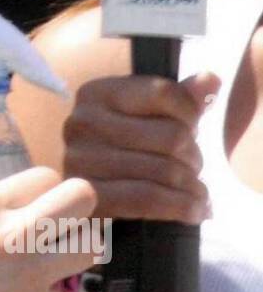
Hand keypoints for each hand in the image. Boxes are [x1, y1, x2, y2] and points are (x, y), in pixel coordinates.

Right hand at [0, 169, 96, 291]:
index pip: (45, 176)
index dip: (39, 188)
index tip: (30, 201)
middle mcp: (18, 235)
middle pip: (82, 198)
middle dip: (76, 206)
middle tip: (60, 222)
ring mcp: (34, 275)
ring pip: (90, 247)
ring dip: (74, 251)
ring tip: (53, 260)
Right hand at [62, 72, 218, 222]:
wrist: (86, 198)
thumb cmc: (125, 151)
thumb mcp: (148, 118)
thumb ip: (181, 97)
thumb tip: (211, 80)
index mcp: (96, 94)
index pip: (163, 93)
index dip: (191, 112)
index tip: (194, 128)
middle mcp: (82, 123)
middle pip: (171, 136)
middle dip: (194, 156)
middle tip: (194, 167)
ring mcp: (80, 162)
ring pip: (165, 171)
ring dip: (193, 186)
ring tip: (199, 193)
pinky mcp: (88, 199)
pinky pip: (149, 200)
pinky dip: (181, 207)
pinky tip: (196, 211)